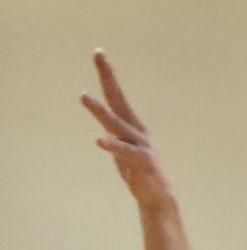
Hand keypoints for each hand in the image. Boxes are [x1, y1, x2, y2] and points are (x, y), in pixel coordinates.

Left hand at [81, 52, 173, 208]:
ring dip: (100, 111)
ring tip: (83, 97)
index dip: (107, 75)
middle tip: (98, 54)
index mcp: (131, 125)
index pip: (116, 96)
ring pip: (117, 124)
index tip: (99, 52)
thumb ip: (115, 135)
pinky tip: (99, 140)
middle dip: (108, 76)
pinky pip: (125, 152)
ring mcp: (141, 144)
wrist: (159, 197)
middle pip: (118, 98)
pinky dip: (113, 145)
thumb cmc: (139, 172)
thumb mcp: (124, 149)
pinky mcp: (143, 162)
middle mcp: (137, 129)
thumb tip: (103, 127)